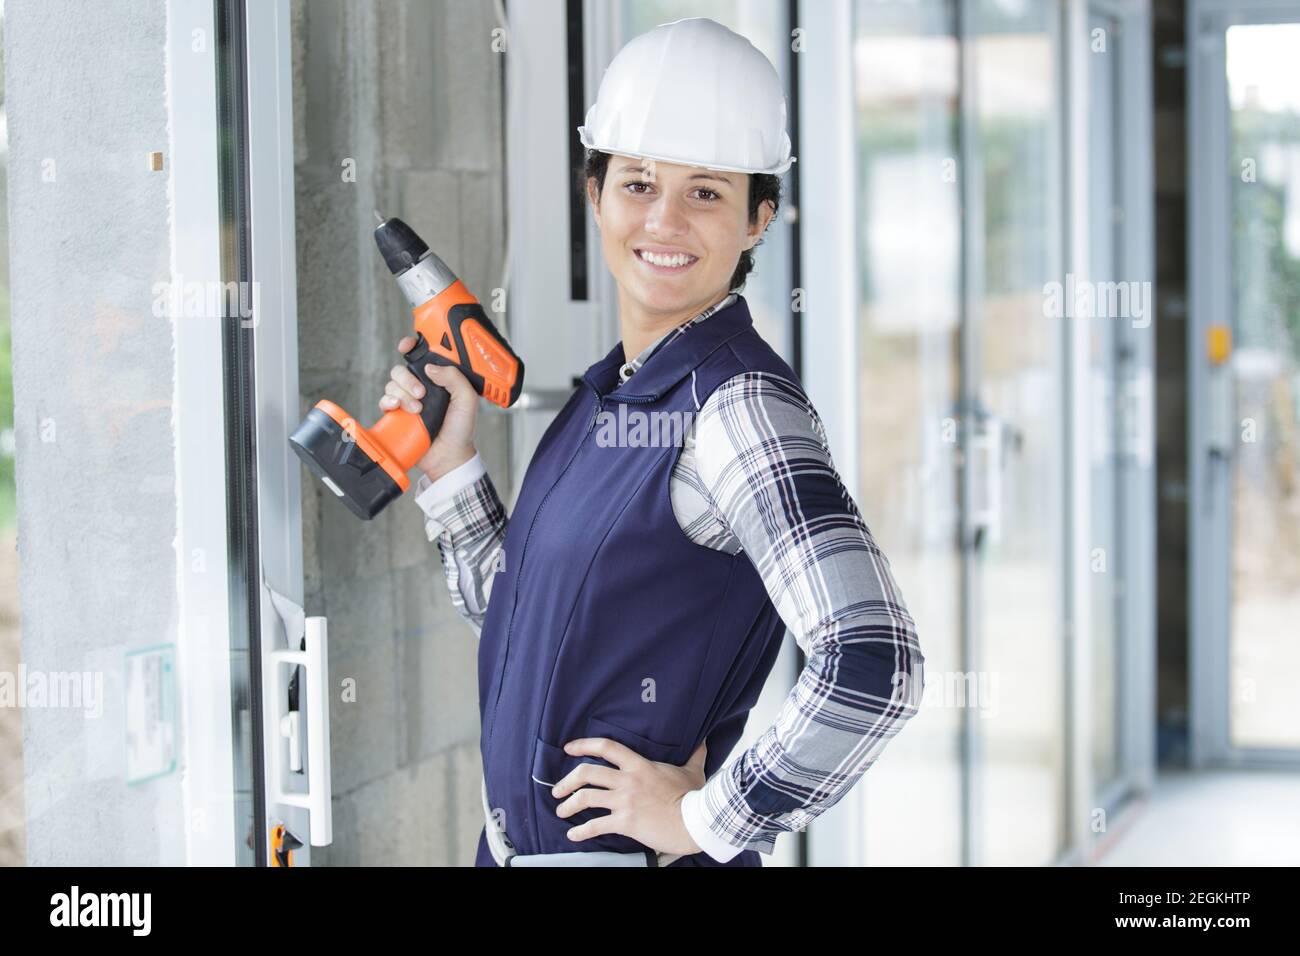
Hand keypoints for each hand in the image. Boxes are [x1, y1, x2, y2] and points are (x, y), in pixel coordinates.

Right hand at [378, 335, 477, 478]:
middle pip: (402, 369)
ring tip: (417, 409)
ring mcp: (408, 400)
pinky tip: (397, 408)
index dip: (411, 347)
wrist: (449, 455)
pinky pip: (384, 401)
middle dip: (408, 379)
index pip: (422, 356)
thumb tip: (431, 367)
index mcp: (438, 378)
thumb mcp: (467, 399)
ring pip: (392, 384)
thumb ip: (454, 378)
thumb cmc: (460, 428)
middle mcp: (421, 386)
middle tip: (421, 393)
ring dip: (403, 394)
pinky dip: (388, 402)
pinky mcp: (397, 414)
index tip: (407, 346)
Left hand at [551, 737, 707, 856]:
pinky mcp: (625, 822)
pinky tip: (573, 835)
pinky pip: (595, 826)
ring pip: (586, 798)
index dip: (584, 745)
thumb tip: (703, 741)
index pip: (607, 747)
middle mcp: (628, 781)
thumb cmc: (694, 797)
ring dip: (568, 805)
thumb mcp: (693, 770)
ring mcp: (625, 801)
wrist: (696, 822)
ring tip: (561, 811)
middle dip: (567, 781)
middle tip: (558, 789)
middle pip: (587, 773)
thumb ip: (694, 754)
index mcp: (640, 765)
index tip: (569, 748)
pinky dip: (581, 831)